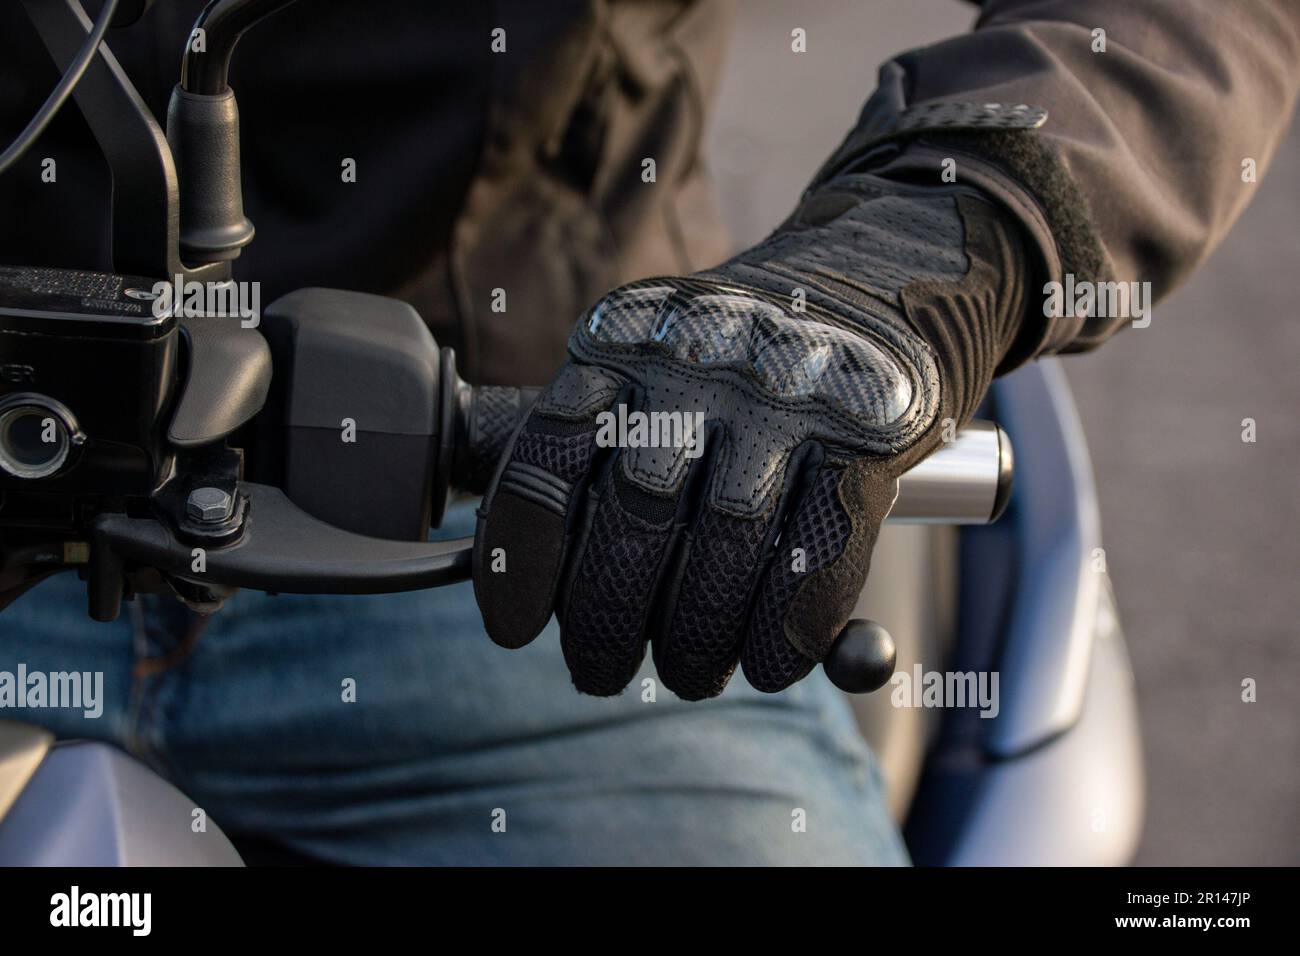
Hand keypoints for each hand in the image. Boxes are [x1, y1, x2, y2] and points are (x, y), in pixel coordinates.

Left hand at [474, 174, 1030, 698]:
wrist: (878, 280)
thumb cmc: (738, 352)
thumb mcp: (647, 357)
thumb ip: (595, 439)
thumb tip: (536, 571)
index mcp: (626, 343)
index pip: (550, 454)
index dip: (524, 556)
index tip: (512, 628)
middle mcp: (700, 364)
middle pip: (638, 513)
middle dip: (607, 619)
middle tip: (598, 671)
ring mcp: (786, 399)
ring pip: (729, 542)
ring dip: (700, 638)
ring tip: (688, 673)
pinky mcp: (864, 438)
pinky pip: (820, 552)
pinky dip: (788, 627)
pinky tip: (768, 662)